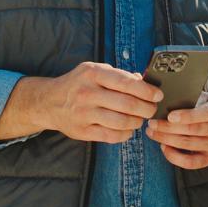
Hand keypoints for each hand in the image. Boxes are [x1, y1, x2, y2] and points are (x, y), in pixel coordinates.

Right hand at [0, 62, 161, 143]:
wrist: (49, 102)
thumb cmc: (79, 84)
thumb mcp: (95, 70)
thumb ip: (119, 75)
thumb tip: (144, 81)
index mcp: (92, 74)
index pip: (126, 82)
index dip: (146, 90)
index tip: (158, 95)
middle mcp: (87, 93)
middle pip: (127, 104)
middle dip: (146, 108)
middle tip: (152, 109)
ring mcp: (83, 114)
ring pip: (121, 122)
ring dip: (137, 122)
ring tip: (140, 119)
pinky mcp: (82, 131)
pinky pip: (111, 136)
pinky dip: (125, 134)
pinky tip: (128, 128)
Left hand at [146, 93, 207, 169]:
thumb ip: (193, 98)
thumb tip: (168, 100)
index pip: (206, 114)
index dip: (187, 116)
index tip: (169, 115)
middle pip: (193, 131)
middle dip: (169, 128)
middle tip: (152, 123)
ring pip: (188, 145)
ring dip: (166, 139)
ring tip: (152, 132)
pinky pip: (191, 163)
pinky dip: (174, 157)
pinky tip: (164, 147)